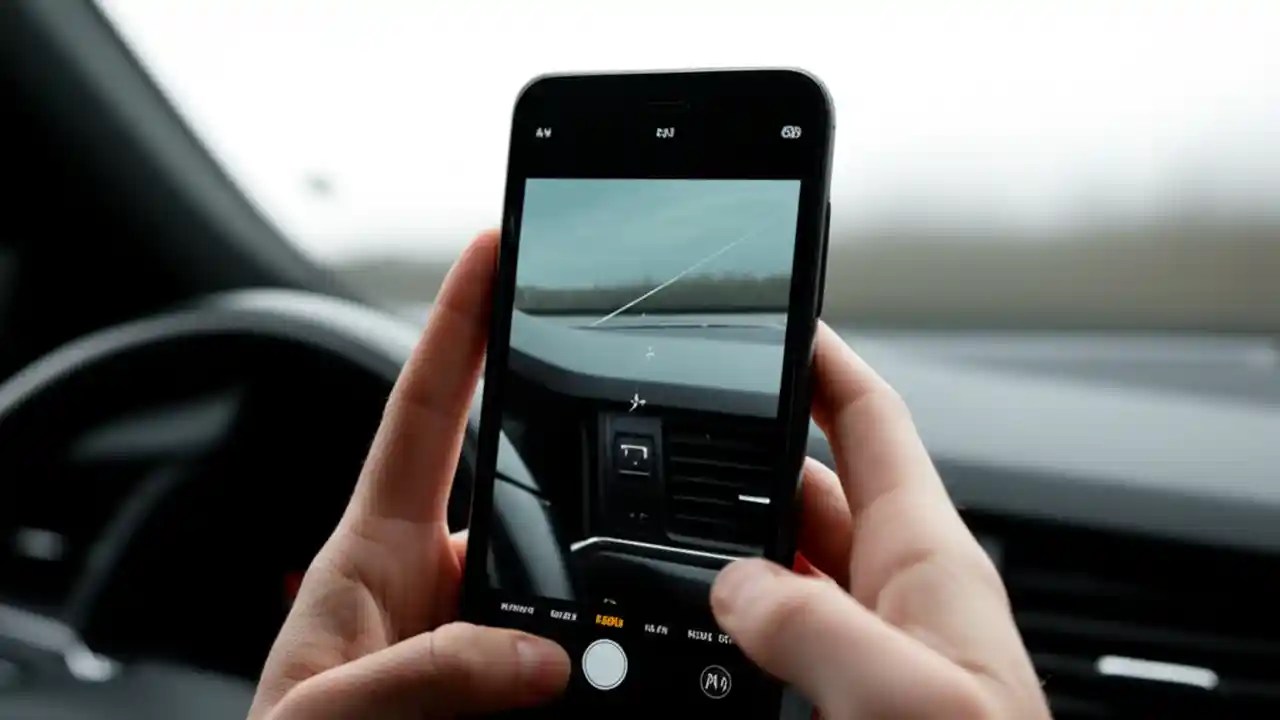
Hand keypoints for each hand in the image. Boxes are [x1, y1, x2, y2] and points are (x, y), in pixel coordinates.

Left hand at [248, 231, 569, 718]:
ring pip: (560, 593)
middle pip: (523, 506)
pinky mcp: (500, 686)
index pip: (426, 412)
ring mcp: (471, 636)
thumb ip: (423, 673)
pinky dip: (595, 665)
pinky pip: (566, 657)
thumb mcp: (329, 711)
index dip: (458, 324)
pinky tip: (598, 688)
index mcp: (374, 552)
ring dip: (589, 616)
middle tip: (610, 551)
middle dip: (571, 511)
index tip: (493, 249)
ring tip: (579, 669)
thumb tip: (539, 653)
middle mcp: (432, 583)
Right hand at [711, 325, 1049, 718]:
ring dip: (739, 551)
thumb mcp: (905, 697)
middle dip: (752, 465)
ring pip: (791, 567)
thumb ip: (816, 627)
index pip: (875, 425)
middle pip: (816, 490)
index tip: (779, 324)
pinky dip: (741, 622)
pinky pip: (784, 632)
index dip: (827, 364)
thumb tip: (736, 584)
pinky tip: (710, 640)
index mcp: (928, 562)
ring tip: (680, 548)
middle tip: (686, 452)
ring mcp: (876, 645)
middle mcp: (901, 594)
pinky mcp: (851, 695)